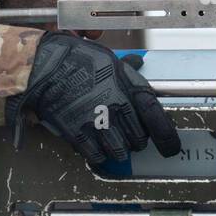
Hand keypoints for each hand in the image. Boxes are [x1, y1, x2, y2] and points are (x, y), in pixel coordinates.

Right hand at [5, 32, 180, 164]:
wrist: (44, 66)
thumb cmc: (75, 59)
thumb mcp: (108, 59)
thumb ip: (127, 70)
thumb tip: (139, 64)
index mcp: (128, 87)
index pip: (157, 117)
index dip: (167, 137)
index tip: (171, 147)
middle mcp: (116, 106)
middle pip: (139, 139)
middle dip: (136, 139)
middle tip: (126, 133)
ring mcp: (97, 122)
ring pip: (120, 151)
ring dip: (118, 148)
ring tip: (109, 138)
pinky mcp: (78, 134)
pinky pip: (97, 156)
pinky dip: (98, 155)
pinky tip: (94, 145)